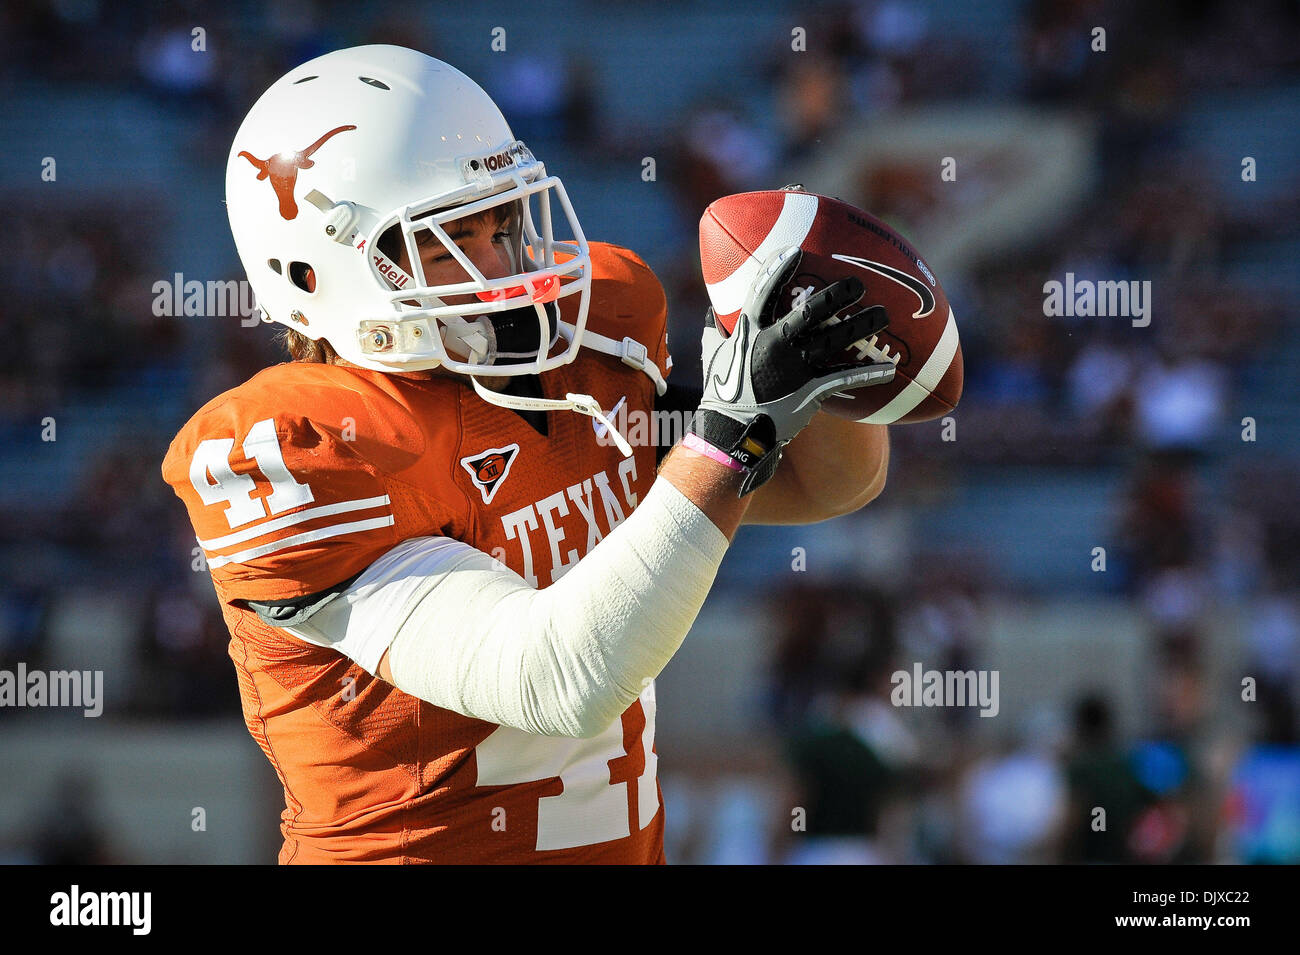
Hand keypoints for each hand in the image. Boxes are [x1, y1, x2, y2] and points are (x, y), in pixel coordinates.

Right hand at [688, 246, 896, 495]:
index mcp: (750, 331)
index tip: (796, 252)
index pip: (764, 292)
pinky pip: (844, 379)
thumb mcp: (712, 356)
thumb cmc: (721, 393)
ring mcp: (795, 367)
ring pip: (835, 339)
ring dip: (862, 325)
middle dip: (837, 294)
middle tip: (857, 283)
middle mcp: (775, 344)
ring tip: (883, 315)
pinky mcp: (810, 390)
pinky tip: (889, 369)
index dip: (779, 270)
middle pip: (811, 310)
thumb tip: (713, 311)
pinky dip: (868, 374)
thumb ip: (715, 331)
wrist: (731, 433)